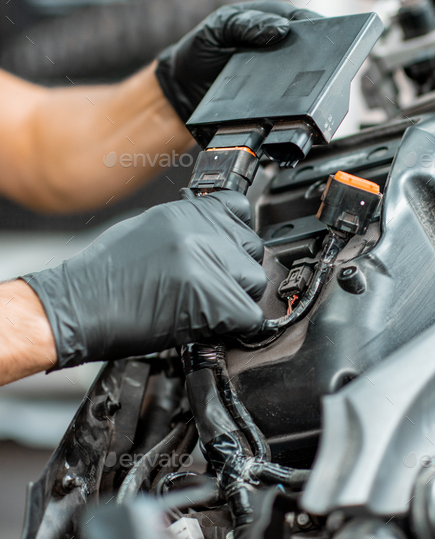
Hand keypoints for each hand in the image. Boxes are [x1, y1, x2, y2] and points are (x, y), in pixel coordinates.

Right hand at [24, 190, 266, 368]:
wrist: (77, 307)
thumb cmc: (103, 275)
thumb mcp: (150, 228)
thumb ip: (189, 227)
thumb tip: (215, 236)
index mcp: (189, 211)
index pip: (240, 210)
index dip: (234, 235)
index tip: (227, 250)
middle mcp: (203, 232)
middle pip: (251, 249)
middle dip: (235, 269)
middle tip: (209, 287)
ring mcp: (211, 265)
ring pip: (253, 282)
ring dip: (236, 298)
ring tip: (204, 307)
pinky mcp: (215, 302)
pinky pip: (249, 318)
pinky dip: (234, 328)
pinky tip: (209, 327)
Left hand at [155, 0, 318, 121]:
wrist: (183, 90)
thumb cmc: (199, 51)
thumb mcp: (217, 28)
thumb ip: (245, 23)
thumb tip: (281, 28)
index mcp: (270, 19)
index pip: (303, 19)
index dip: (318, 27)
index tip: (326, 37)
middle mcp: (279, 45)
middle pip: (311, 48)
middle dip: (320, 55)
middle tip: (323, 63)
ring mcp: (279, 71)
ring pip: (307, 74)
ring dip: (311, 80)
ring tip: (313, 84)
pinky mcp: (275, 96)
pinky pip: (293, 97)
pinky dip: (297, 100)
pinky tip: (298, 102)